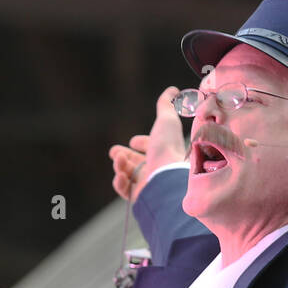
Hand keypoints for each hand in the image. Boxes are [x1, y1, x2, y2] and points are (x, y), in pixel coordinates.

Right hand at [109, 85, 187, 201]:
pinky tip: (120, 175)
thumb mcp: (166, 120)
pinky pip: (125, 190)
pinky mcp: (140, 198)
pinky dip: (120, 182)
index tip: (133, 141)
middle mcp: (158, 170)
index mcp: (165, 154)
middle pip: (137, 163)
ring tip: (119, 161)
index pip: (151, 149)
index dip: (142, 143)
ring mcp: (149, 185)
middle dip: (123, 155)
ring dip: (120, 165)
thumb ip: (166, 105)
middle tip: (115, 152)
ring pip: (128, 175)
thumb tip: (172, 90)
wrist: (166, 177)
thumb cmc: (167, 149)